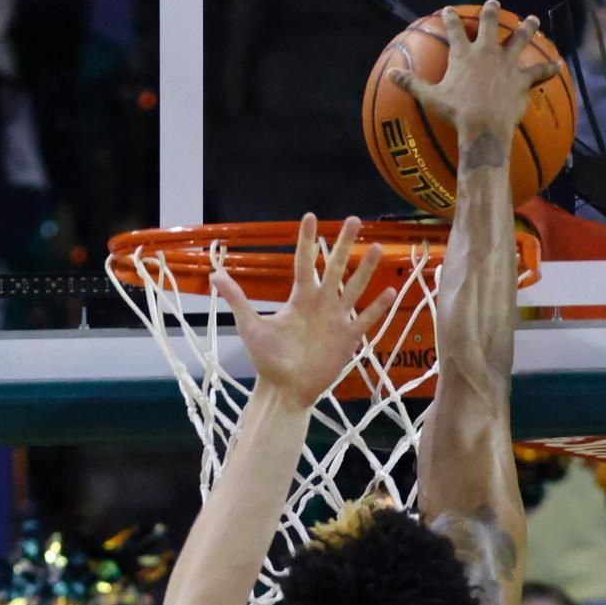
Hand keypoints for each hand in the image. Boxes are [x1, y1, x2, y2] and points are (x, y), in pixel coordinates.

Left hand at [212, 215, 397, 403]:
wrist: (285, 388)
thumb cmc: (268, 358)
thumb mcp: (250, 325)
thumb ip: (238, 298)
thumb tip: (215, 273)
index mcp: (300, 297)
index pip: (304, 262)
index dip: (307, 240)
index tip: (310, 216)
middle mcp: (321, 303)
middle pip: (335, 267)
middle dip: (344, 244)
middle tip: (354, 220)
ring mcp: (337, 319)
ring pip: (355, 288)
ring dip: (366, 269)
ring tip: (377, 247)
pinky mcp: (348, 338)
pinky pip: (366, 319)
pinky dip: (378, 307)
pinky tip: (390, 291)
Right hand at [388, 1, 563, 140]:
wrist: (483, 127)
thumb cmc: (456, 113)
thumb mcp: (429, 98)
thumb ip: (411, 84)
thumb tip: (390, 75)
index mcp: (463, 54)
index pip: (454, 29)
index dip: (451, 18)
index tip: (450, 10)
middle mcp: (486, 52)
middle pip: (489, 24)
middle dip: (491, 11)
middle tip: (493, 4)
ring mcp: (506, 63)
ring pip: (519, 39)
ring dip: (527, 28)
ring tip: (534, 20)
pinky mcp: (522, 79)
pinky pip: (539, 72)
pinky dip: (549, 69)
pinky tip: (558, 65)